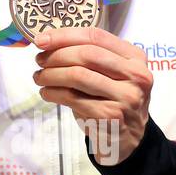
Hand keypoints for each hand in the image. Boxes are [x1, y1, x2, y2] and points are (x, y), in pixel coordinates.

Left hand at [32, 26, 152, 165]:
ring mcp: (125, 96)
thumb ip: (88, 55)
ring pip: (77, 75)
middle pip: (86, 54)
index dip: (64, 35)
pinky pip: (73, 98)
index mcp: (135, 57)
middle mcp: (136, 75)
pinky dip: (53, 93)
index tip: (41, 39)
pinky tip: (47, 92)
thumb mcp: (110, 73)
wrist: (127, 139)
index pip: (96, 36)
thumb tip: (46, 41)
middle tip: (39, 61)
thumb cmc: (111, 99)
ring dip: (51, 74)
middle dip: (56, 55)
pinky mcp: (110, 115)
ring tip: (39, 77)